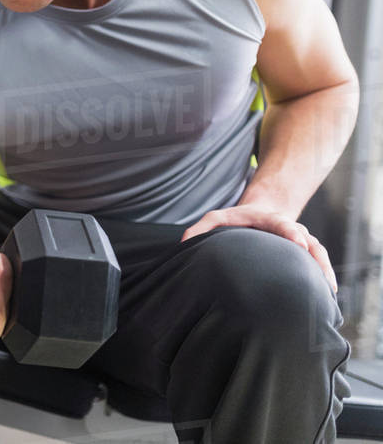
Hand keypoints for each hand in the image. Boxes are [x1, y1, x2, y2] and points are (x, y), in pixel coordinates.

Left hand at [182, 204, 336, 291]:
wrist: (261, 213)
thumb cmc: (237, 220)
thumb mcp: (216, 218)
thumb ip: (200, 229)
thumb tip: (184, 245)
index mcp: (269, 219)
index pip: (282, 223)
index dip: (290, 232)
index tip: (298, 242)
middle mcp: (291, 229)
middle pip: (307, 240)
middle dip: (312, 254)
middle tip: (317, 271)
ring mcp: (302, 241)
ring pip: (318, 253)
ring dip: (324, 270)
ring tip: (327, 292)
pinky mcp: (306, 254)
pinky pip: (320, 264)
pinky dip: (325, 277)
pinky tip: (328, 297)